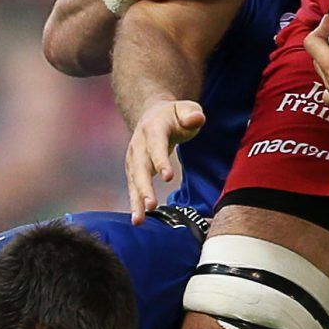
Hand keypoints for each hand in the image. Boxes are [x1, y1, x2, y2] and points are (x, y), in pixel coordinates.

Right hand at [124, 98, 204, 217]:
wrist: (152, 115)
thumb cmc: (174, 116)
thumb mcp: (186, 108)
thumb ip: (192, 113)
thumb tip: (195, 119)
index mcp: (153, 128)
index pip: (156, 145)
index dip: (160, 160)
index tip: (167, 177)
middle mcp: (139, 144)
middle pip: (140, 167)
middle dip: (144, 187)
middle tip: (151, 205)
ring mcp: (134, 158)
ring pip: (133, 180)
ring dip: (136, 200)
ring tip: (138, 219)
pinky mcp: (133, 170)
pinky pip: (133, 187)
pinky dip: (134, 203)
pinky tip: (138, 219)